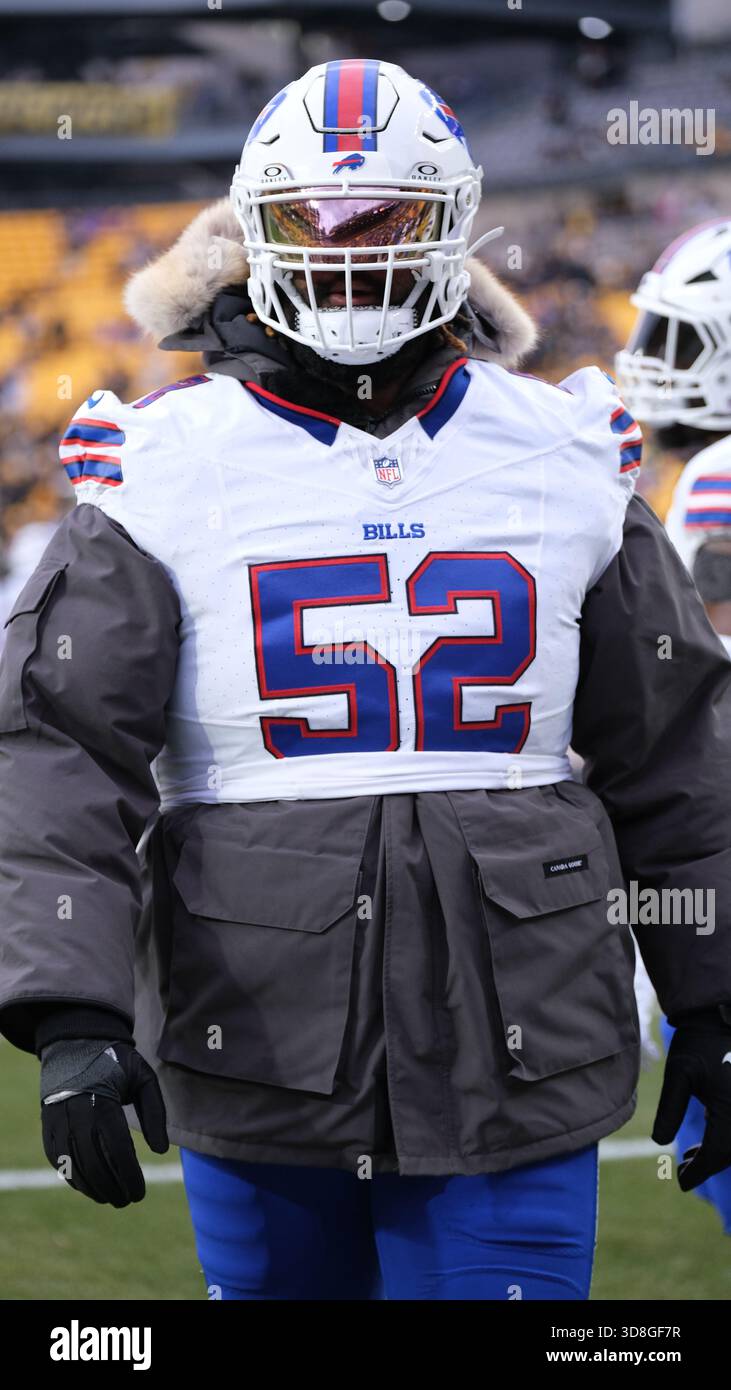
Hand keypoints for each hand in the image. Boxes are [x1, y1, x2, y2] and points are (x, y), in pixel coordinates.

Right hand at [40, 1037, 168, 1206]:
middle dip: (113, 1188)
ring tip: (112, 1199)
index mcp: (104, 1102)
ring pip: (74, 1167)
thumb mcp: (144, 1078)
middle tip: (128, 1200)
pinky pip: (59, 1161)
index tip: (140, 1194)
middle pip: (95, 1164)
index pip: (117, 1150)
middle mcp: (77, 1115)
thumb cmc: (116, 1063)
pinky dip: (74, 1178)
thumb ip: (156, 1113)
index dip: (129, 1176)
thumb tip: (160, 1151)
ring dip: (94, 1189)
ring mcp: (58, 1122)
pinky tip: (90, 1187)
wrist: (77, 1044)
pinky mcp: (48, 1127)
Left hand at [652, 1011, 730, 1190]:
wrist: (721, 1016)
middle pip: (730, 1152)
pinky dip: (725, 1138)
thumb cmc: (697, 1042)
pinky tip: (706, 1141)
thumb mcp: (678, 1073)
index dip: (699, 1171)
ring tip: (690, 1157)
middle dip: (707, 1165)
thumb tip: (660, 1142)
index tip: (681, 1183)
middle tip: (683, 1172)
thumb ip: (670, 1109)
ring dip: (717, 1153)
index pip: (716, 1153)